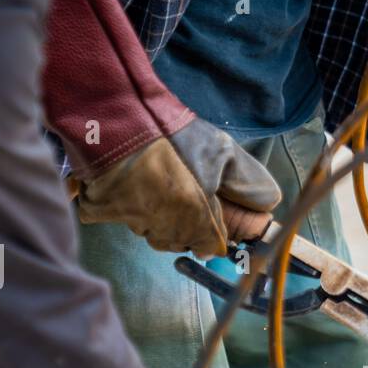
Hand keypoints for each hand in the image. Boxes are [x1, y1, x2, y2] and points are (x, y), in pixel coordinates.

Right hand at [76, 117, 281, 258]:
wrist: (114, 121)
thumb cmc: (171, 138)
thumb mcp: (222, 152)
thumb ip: (248, 183)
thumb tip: (267, 205)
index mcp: (195, 222)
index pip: (213, 247)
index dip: (217, 231)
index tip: (216, 213)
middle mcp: (164, 231)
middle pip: (180, 240)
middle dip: (187, 223)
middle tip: (185, 191)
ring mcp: (131, 223)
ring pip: (150, 230)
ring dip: (156, 215)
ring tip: (157, 183)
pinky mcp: (100, 211)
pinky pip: (114, 216)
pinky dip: (120, 204)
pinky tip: (126, 182)